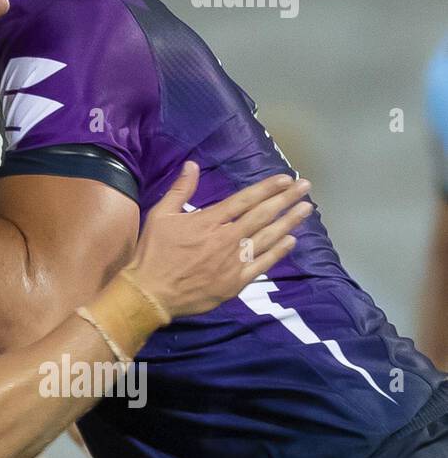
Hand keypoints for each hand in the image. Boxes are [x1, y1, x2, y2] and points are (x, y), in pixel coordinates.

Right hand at [128, 163, 311, 318]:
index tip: (285, 179)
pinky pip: (263, 264)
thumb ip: (179, 190)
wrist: (151, 293)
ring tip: (306, 209)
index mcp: (208, 221)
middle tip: (305, 187)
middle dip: (286, 199)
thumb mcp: (159, 215)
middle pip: (262, 215)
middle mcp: (226, 238)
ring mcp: (233, 261)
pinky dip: (278, 251)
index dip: (267, 188)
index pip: (244, 200)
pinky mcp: (236, 281)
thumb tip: (192, 165)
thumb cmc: (153, 252)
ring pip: (267, 237)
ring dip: (288, 222)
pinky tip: (290, 241)